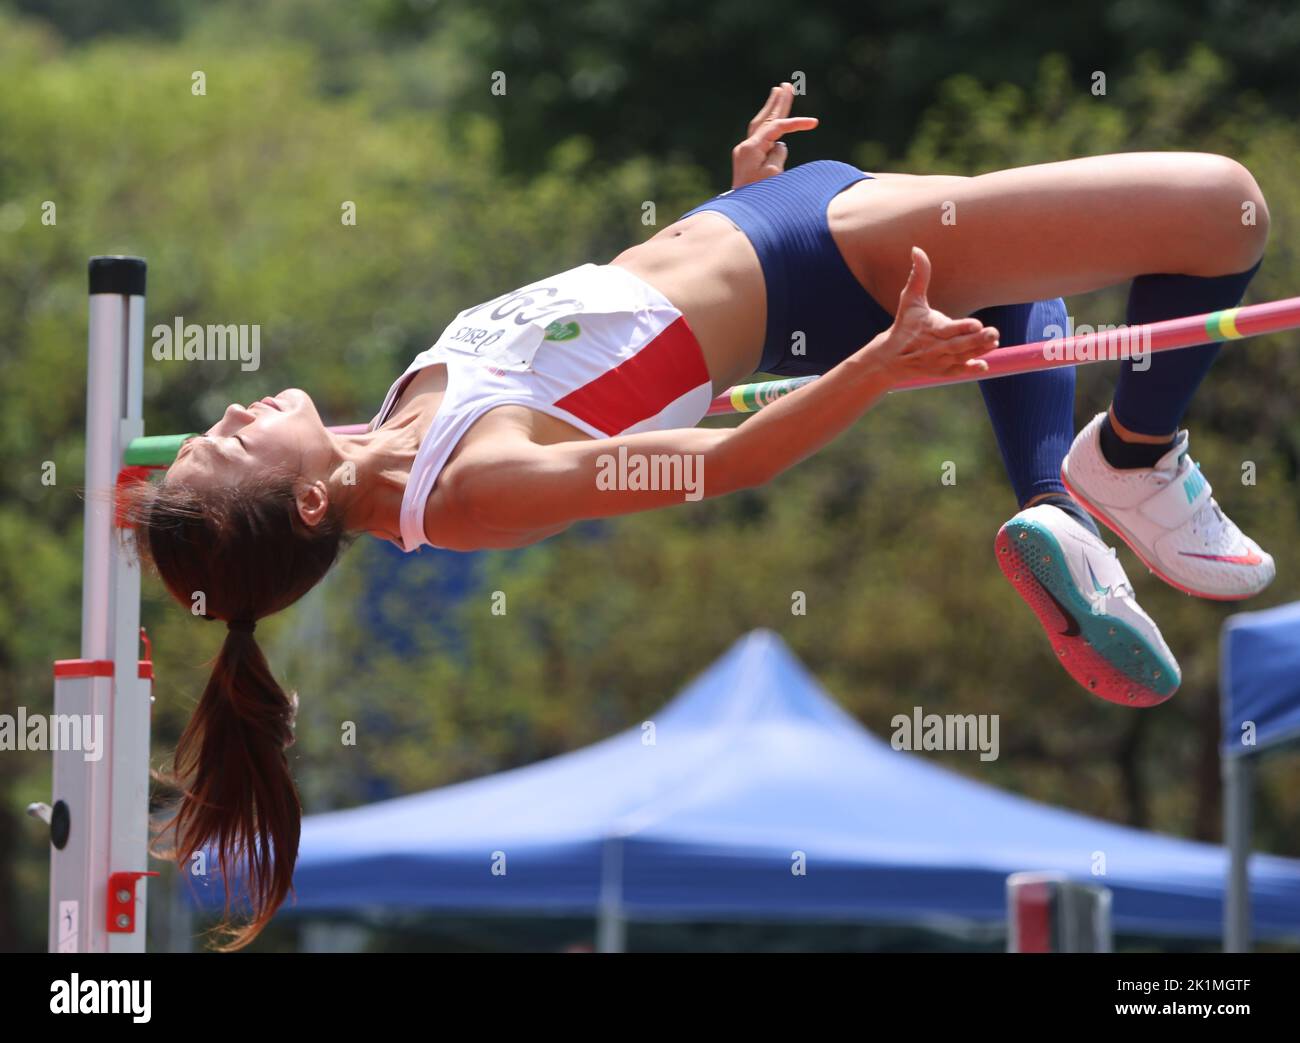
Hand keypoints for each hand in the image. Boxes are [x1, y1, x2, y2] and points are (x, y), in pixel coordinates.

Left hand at [731, 83, 818, 188]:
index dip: (796, 124)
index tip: (814, 123)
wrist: (739, 214)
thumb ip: (777, 155)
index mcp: (751, 149)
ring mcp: (745, 152)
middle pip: (765, 119)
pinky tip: (771, 119)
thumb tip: (780, 145)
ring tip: (777, 91)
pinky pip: (759, 137)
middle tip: (786, 85)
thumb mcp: (772, 176)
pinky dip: (768, 125)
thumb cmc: (758, 197)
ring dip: (770, 108)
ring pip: (760, 124)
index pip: (777, 128)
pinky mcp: (747, 159)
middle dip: (777, 103)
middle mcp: (746, 147)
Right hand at [859, 247, 999, 381]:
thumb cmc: (904, 325)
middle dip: (977, 340)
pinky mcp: (942, 371)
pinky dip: (970, 369)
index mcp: (930, 329)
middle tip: (993, 333)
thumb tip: (917, 249)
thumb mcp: (910, 300)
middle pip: (959, 345)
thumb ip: (919, 276)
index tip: (977, 324)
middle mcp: (936, 346)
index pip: (948, 329)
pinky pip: (958, 372)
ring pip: (962, 357)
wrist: (890, 358)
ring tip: (994, 343)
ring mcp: (939, 360)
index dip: (963, 327)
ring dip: (979, 351)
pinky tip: (983, 365)